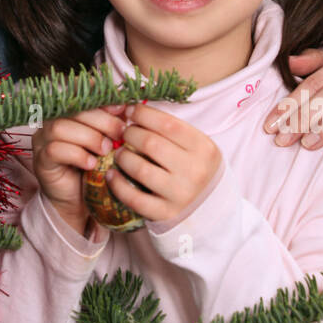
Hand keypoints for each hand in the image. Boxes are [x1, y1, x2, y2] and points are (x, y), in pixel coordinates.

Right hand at [32, 104, 126, 234]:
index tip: (121, 108)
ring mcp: (42, 140)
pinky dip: (77, 155)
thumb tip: (126, 107)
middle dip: (101, 120)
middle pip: (72, 110)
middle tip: (120, 133)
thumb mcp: (105, 141)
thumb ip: (111, 124)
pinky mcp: (41, 160)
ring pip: (60, 128)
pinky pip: (55, 150)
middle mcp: (50, 122)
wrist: (79, 201)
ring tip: (106, 150)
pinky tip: (92, 164)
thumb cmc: (94, 168)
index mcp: (66, 111)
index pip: (79, 95)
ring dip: (88, 137)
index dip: (99, 98)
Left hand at [107, 102, 221, 224]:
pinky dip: (118, 185)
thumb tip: (133, 108)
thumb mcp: (195, 146)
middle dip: (130, 134)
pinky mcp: (166, 214)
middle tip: (124, 132)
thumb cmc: (195, 167)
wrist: (210, 207)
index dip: (144, 114)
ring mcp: (181, 194)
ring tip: (120, 152)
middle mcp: (195, 171)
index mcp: (204, 148)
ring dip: (123, 157)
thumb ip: (171, 129)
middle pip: (151, 144)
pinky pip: (134, 198)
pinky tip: (112, 175)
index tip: (130, 110)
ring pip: (140, 170)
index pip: (168, 124)